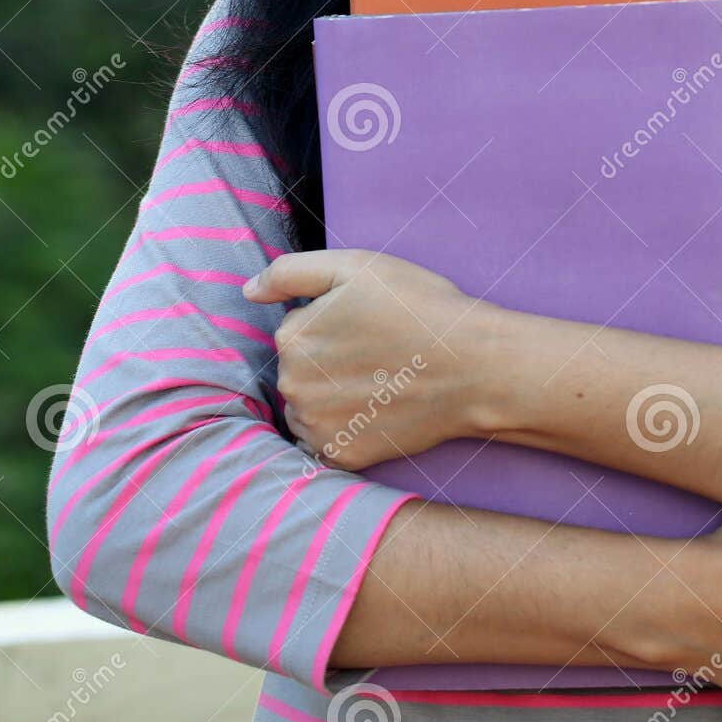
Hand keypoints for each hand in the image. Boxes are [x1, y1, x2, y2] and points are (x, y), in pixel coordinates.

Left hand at [242, 249, 500, 467]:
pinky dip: (344, 427)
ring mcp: (317, 426)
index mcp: (292, 338)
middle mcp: (294, 387)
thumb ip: (290, 272)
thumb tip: (248, 291)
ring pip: (308, 405)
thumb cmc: (418, 308)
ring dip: (330, 395)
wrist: (474, 367)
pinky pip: (325, 440)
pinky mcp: (342, 456)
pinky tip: (376, 409)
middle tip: (378, 350)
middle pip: (298, 368)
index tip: (367, 322)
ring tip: (379, 380)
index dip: (331, 321)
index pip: (295, 328)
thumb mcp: (355, 266)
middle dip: (327, 359)